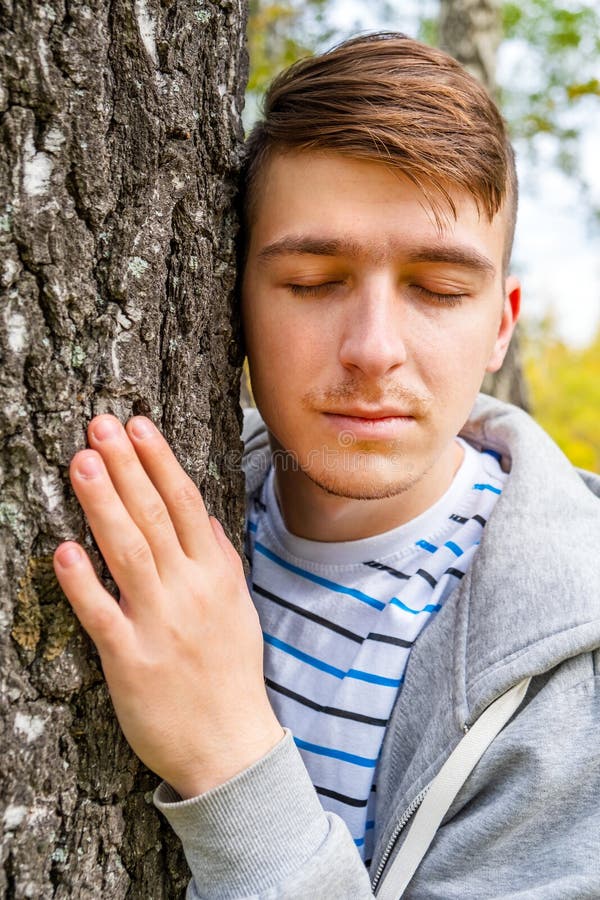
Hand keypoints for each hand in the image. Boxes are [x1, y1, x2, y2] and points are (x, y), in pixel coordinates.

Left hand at [53, 415, 283, 798]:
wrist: (230, 745)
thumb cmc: (230, 674)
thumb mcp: (238, 609)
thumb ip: (220, 561)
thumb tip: (204, 520)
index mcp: (216, 575)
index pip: (187, 504)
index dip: (160, 461)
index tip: (138, 425)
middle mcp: (190, 592)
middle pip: (155, 516)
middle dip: (127, 466)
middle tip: (100, 425)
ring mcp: (160, 624)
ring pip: (129, 552)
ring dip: (104, 504)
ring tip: (83, 462)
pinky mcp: (129, 661)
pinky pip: (102, 614)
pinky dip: (82, 582)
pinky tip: (62, 550)